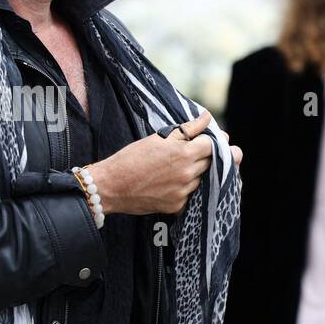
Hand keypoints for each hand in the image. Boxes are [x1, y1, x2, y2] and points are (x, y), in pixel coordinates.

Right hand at [88, 110, 242, 215]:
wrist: (111, 185)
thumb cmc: (132, 158)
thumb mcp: (159, 138)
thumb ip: (187, 129)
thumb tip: (207, 117)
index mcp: (184, 153)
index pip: (213, 145)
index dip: (213, 141)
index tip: (207, 141)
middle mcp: (188, 173)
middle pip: (213, 163)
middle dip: (208, 157)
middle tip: (194, 154)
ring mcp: (184, 191)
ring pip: (204, 180)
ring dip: (199, 174)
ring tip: (179, 168)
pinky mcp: (177, 206)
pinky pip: (191, 195)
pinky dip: (187, 189)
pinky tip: (172, 183)